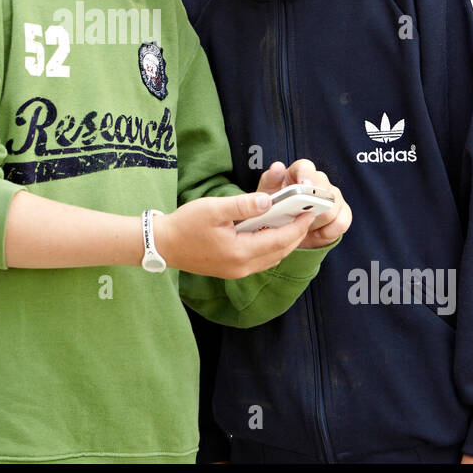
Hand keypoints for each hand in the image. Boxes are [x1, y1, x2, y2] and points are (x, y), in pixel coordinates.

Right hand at [153, 191, 314, 278]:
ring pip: (272, 258)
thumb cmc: (185, 224)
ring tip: (292, 222)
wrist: (162, 245)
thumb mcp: (214, 209)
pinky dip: (271, 246)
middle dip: (296, 234)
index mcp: (240, 251)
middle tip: (306, 215)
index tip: (310, 212)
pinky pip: (260, 260)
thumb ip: (243, 205)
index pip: (280, 240)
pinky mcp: (231, 270)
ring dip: (284, 241)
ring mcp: (237, 271)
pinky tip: (269, 231)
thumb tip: (268, 201)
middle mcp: (242, 266)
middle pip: (280, 251)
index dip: (298, 226)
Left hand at [255, 160, 350, 248]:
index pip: (306, 167)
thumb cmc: (279, 207)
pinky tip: (315, 233)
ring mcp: (334, 197)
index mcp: (300, 172)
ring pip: (331, 208)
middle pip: (323, 189)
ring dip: (315, 222)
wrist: (289, 229)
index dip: (306, 176)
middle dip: (311, 206)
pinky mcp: (343, 213)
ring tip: (302, 226)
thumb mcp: (268, 194)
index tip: (304, 186)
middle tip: (297, 216)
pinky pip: (341, 223)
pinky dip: (327, 232)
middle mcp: (320, 181)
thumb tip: (277, 167)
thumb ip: (271, 179)